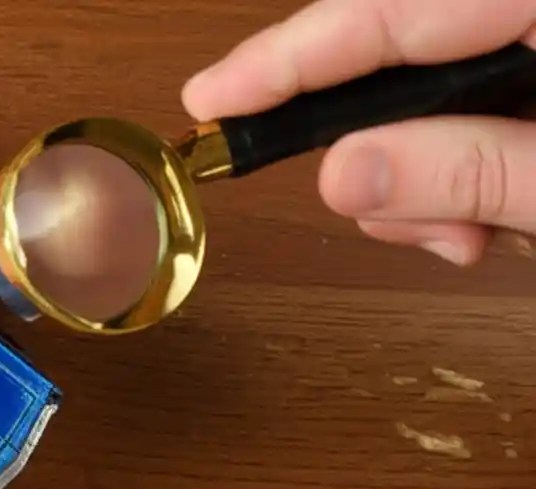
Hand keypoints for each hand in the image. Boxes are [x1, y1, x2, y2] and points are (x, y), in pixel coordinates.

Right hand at [182, 0, 535, 264]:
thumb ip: (473, 171)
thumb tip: (344, 173)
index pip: (392, 6)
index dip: (291, 54)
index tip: (212, 98)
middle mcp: (527, 13)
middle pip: (396, 53)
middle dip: (375, 145)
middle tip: (371, 210)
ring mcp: (527, 49)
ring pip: (422, 100)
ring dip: (423, 179)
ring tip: (467, 237)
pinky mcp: (527, 79)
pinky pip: (462, 117)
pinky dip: (456, 175)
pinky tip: (491, 219)